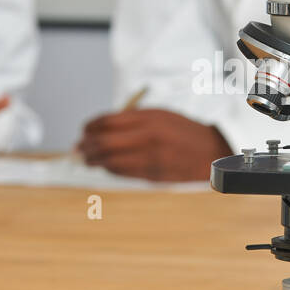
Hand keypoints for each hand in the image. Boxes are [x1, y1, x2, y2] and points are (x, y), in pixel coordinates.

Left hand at [77, 109, 230, 180]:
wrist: (210, 152)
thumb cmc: (181, 131)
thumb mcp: (159, 115)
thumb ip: (131, 119)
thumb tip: (98, 129)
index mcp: (149, 118)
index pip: (108, 121)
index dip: (90, 126)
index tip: (84, 129)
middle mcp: (148, 137)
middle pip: (104, 142)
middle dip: (86, 146)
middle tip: (79, 148)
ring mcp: (151, 158)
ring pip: (110, 161)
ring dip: (94, 160)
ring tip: (87, 159)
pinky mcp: (153, 175)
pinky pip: (123, 173)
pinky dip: (109, 169)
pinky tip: (105, 166)